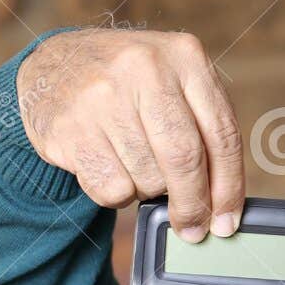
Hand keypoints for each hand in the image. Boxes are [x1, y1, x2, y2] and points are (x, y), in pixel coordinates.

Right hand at [16, 28, 244, 241]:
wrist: (55, 65)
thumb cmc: (132, 84)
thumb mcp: (177, 83)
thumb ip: (207, 129)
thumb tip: (223, 204)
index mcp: (185, 56)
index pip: (222, 135)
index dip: (229, 187)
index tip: (227, 220)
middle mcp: (144, 68)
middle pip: (185, 158)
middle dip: (194, 204)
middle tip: (193, 228)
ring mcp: (101, 96)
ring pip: (148, 177)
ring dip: (149, 190)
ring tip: (137, 166)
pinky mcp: (68, 127)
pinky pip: (111, 188)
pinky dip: (117, 194)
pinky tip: (112, 167)